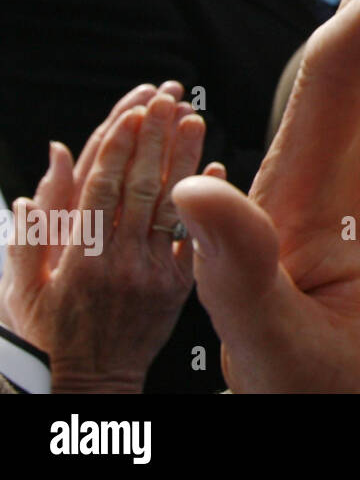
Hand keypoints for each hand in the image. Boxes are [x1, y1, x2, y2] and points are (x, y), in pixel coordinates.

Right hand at [0, 82, 222, 392]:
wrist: (89, 382)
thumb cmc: (50, 332)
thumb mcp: (23, 284)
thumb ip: (35, 222)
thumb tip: (54, 156)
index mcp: (77, 257)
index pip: (100, 188)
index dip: (118, 145)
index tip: (133, 109)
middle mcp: (118, 261)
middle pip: (140, 186)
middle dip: (154, 136)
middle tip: (166, 97)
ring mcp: (151, 273)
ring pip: (171, 205)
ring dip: (183, 157)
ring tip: (193, 118)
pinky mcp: (177, 286)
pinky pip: (196, 238)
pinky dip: (204, 202)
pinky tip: (216, 167)